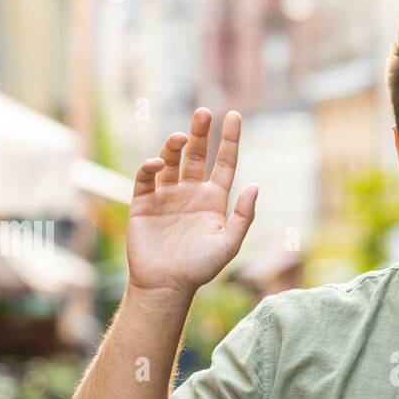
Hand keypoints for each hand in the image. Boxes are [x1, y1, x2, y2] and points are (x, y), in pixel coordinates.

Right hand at [125, 108, 257, 299]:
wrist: (166, 285)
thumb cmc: (200, 268)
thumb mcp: (229, 243)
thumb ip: (243, 215)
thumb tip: (255, 185)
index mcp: (213, 200)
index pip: (224, 164)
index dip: (229, 140)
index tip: (234, 116)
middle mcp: (190, 194)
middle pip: (196, 155)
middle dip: (200, 133)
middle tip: (204, 112)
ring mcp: (166, 196)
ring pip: (171, 161)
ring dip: (174, 146)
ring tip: (180, 137)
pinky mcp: (143, 203)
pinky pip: (146, 178)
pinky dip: (150, 166)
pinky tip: (159, 163)